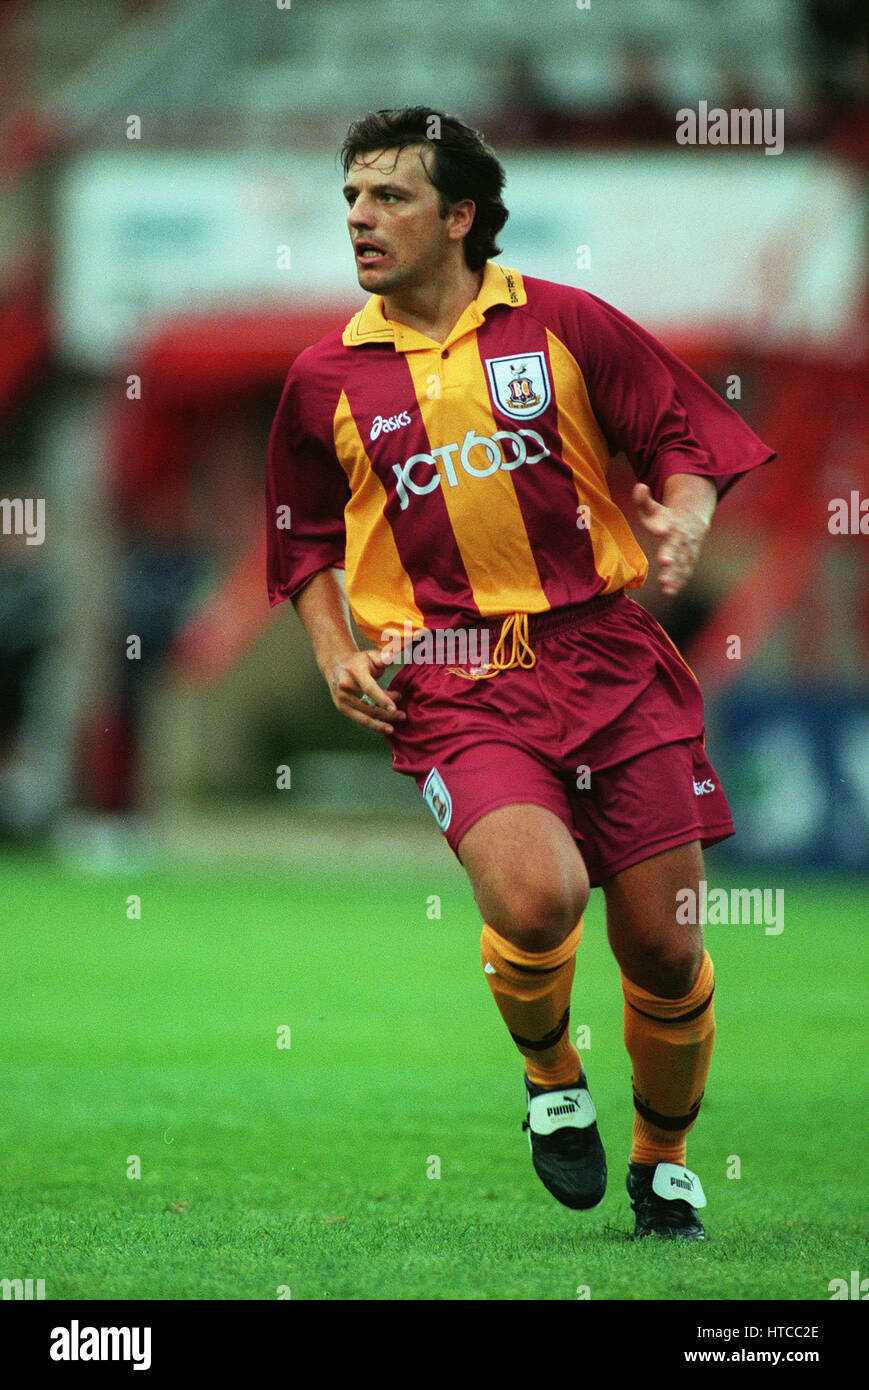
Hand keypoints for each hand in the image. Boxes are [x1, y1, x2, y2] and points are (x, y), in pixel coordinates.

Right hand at [326, 648, 405, 733]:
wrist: (336, 666)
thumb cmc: (359, 662)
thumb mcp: (371, 655)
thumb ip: (383, 657)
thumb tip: (392, 657)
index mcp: (354, 671)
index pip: (369, 688)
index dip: (382, 699)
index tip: (394, 708)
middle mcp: (345, 686)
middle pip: (369, 705)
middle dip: (387, 713)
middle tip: (402, 715)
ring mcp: (342, 699)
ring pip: (366, 715)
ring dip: (383, 721)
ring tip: (398, 720)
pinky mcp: (342, 708)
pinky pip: (360, 720)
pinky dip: (374, 725)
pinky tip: (386, 727)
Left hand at [632, 481, 710, 597]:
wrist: (693, 518)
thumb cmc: (666, 516)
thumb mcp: (654, 507)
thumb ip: (644, 499)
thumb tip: (639, 486)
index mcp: (671, 523)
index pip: (668, 525)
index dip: (664, 527)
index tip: (660, 529)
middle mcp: (681, 538)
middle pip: (677, 547)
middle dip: (671, 555)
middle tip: (665, 562)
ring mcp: (687, 550)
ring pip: (682, 563)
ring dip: (675, 574)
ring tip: (666, 587)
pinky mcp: (688, 560)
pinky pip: (685, 571)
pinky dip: (680, 581)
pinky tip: (671, 592)